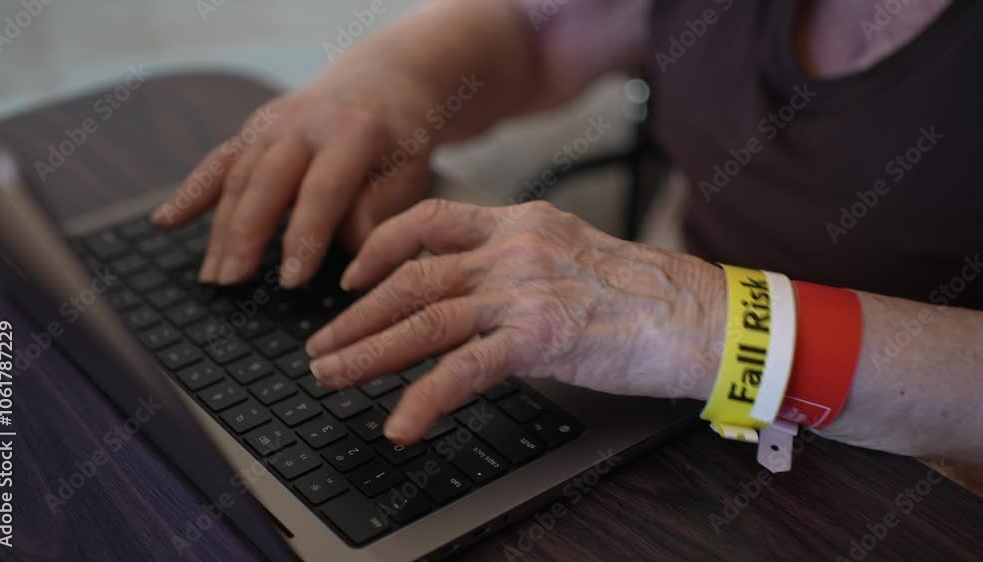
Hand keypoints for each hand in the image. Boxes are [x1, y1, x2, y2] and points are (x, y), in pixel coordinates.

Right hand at [150, 54, 435, 286]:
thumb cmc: (403, 138)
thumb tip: (348, 253)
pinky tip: (165, 222)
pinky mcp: (254, 129)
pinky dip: (191, 193)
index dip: (304, 237)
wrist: (384, 80)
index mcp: (352, 131)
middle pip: (267, 182)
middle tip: (232, 283)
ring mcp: (273, 122)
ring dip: (220, 228)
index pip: (322, 190)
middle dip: (246, 235)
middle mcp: (304, 122)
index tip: (291, 281)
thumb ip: (380, 210)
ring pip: (238, 177)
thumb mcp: (411, 171)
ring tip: (213, 277)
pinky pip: (218, 163)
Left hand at [305, 199, 725, 443]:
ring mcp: (525, 289)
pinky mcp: (540, 336)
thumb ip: (518, 267)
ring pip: (424, 318)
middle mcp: (515, 248)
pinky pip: (463, 369)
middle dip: (356, 317)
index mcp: (521, 222)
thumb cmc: (644, 294)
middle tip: (320, 346)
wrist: (701, 316)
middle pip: (412, 277)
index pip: (430, 220)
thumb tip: (471, 296)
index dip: (379, 247)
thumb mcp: (570, 259)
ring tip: (332, 376)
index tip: (351, 276)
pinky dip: (423, 398)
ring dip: (369, 352)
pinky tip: (400, 423)